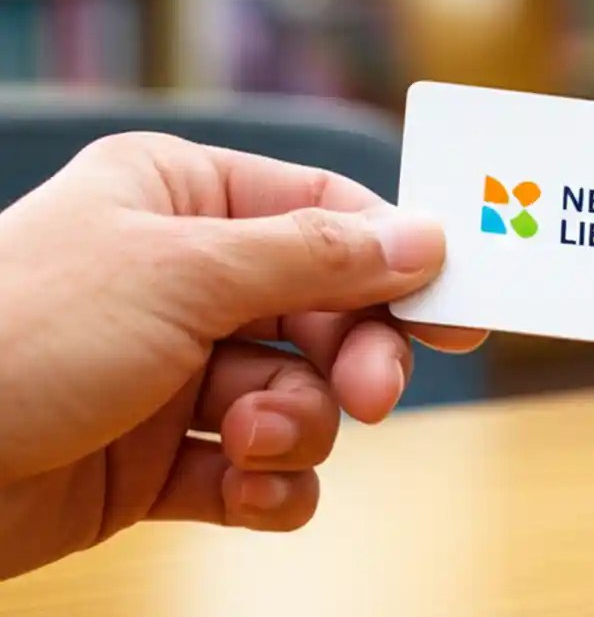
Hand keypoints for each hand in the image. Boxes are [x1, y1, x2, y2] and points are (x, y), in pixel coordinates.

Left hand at [0, 133, 485, 577]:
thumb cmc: (19, 332)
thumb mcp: (180, 272)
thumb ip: (315, 256)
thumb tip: (424, 238)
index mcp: (182, 198)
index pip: (324, 214)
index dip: (397, 259)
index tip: (456, 307)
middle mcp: (185, 279)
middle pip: (327, 312)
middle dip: (352, 358)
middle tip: (375, 394)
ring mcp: (177, 371)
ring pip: (302, 396)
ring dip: (296, 427)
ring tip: (250, 440)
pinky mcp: (166, 458)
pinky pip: (261, 468)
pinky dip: (269, 484)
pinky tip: (245, 489)